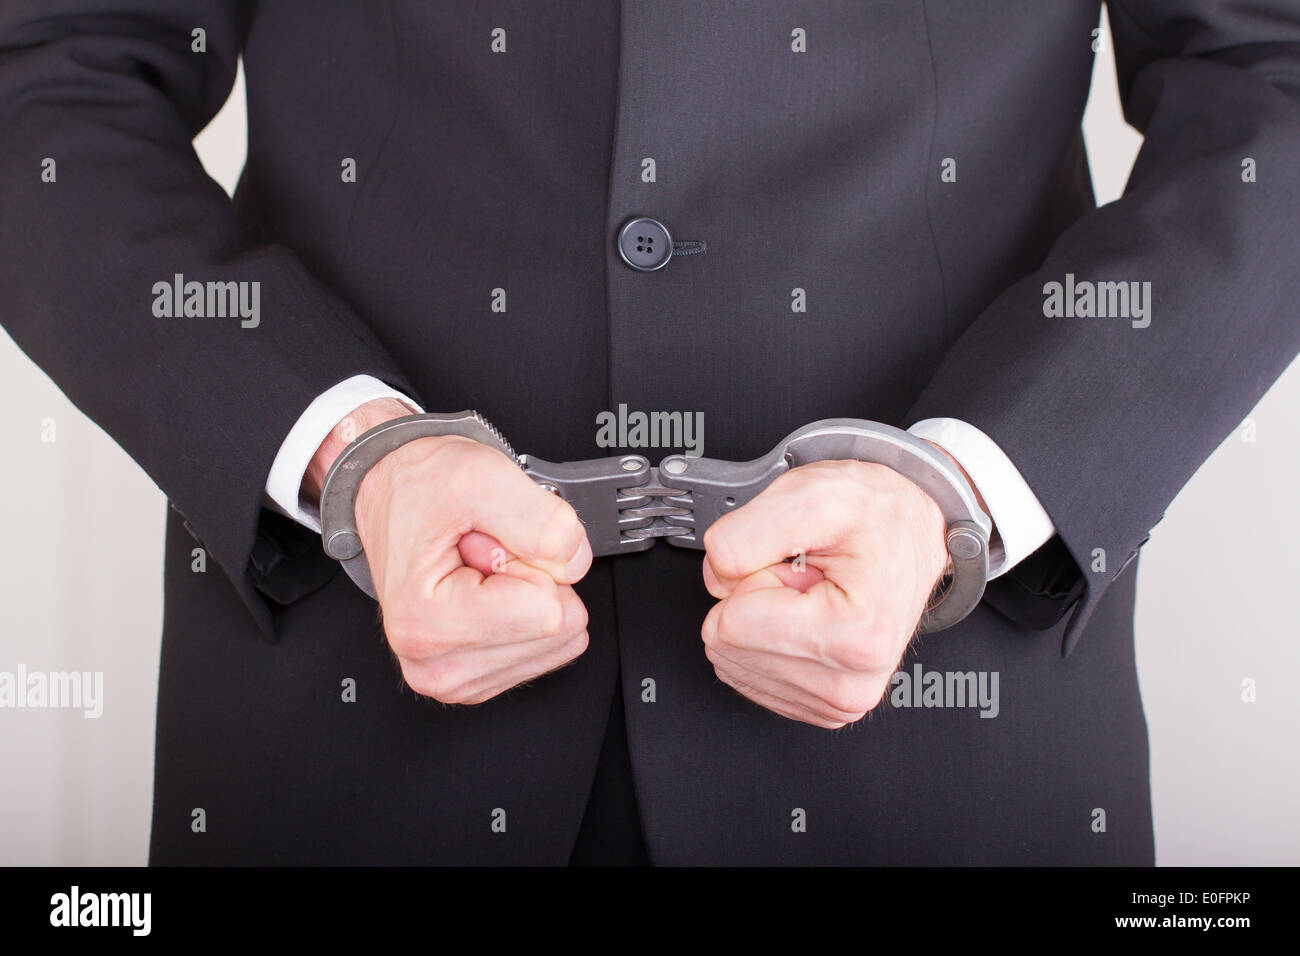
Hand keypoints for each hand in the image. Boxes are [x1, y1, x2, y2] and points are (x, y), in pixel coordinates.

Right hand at [304, 400, 592, 704]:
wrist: (394, 492)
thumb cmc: (421, 488)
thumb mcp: (483, 476)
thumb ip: (542, 519)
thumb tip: (575, 563)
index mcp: (427, 624)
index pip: (548, 611)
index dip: (530, 560)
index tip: (486, 542)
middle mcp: (435, 664)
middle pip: (558, 630)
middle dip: (533, 576)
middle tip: (485, 551)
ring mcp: (455, 677)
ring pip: (559, 640)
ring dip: (530, 591)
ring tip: (481, 565)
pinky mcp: (477, 677)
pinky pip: (550, 647)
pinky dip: (528, 608)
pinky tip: (488, 586)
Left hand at [700, 457, 949, 728]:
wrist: (912, 533)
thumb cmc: (876, 517)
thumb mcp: (813, 493)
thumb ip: (747, 531)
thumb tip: (716, 575)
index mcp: (854, 637)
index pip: (731, 624)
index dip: (751, 576)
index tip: (795, 563)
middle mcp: (849, 684)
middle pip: (728, 647)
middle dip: (755, 598)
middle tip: (803, 574)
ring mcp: (837, 701)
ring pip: (734, 662)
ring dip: (762, 617)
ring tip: (809, 591)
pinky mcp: (823, 706)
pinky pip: (748, 676)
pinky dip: (767, 638)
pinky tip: (806, 614)